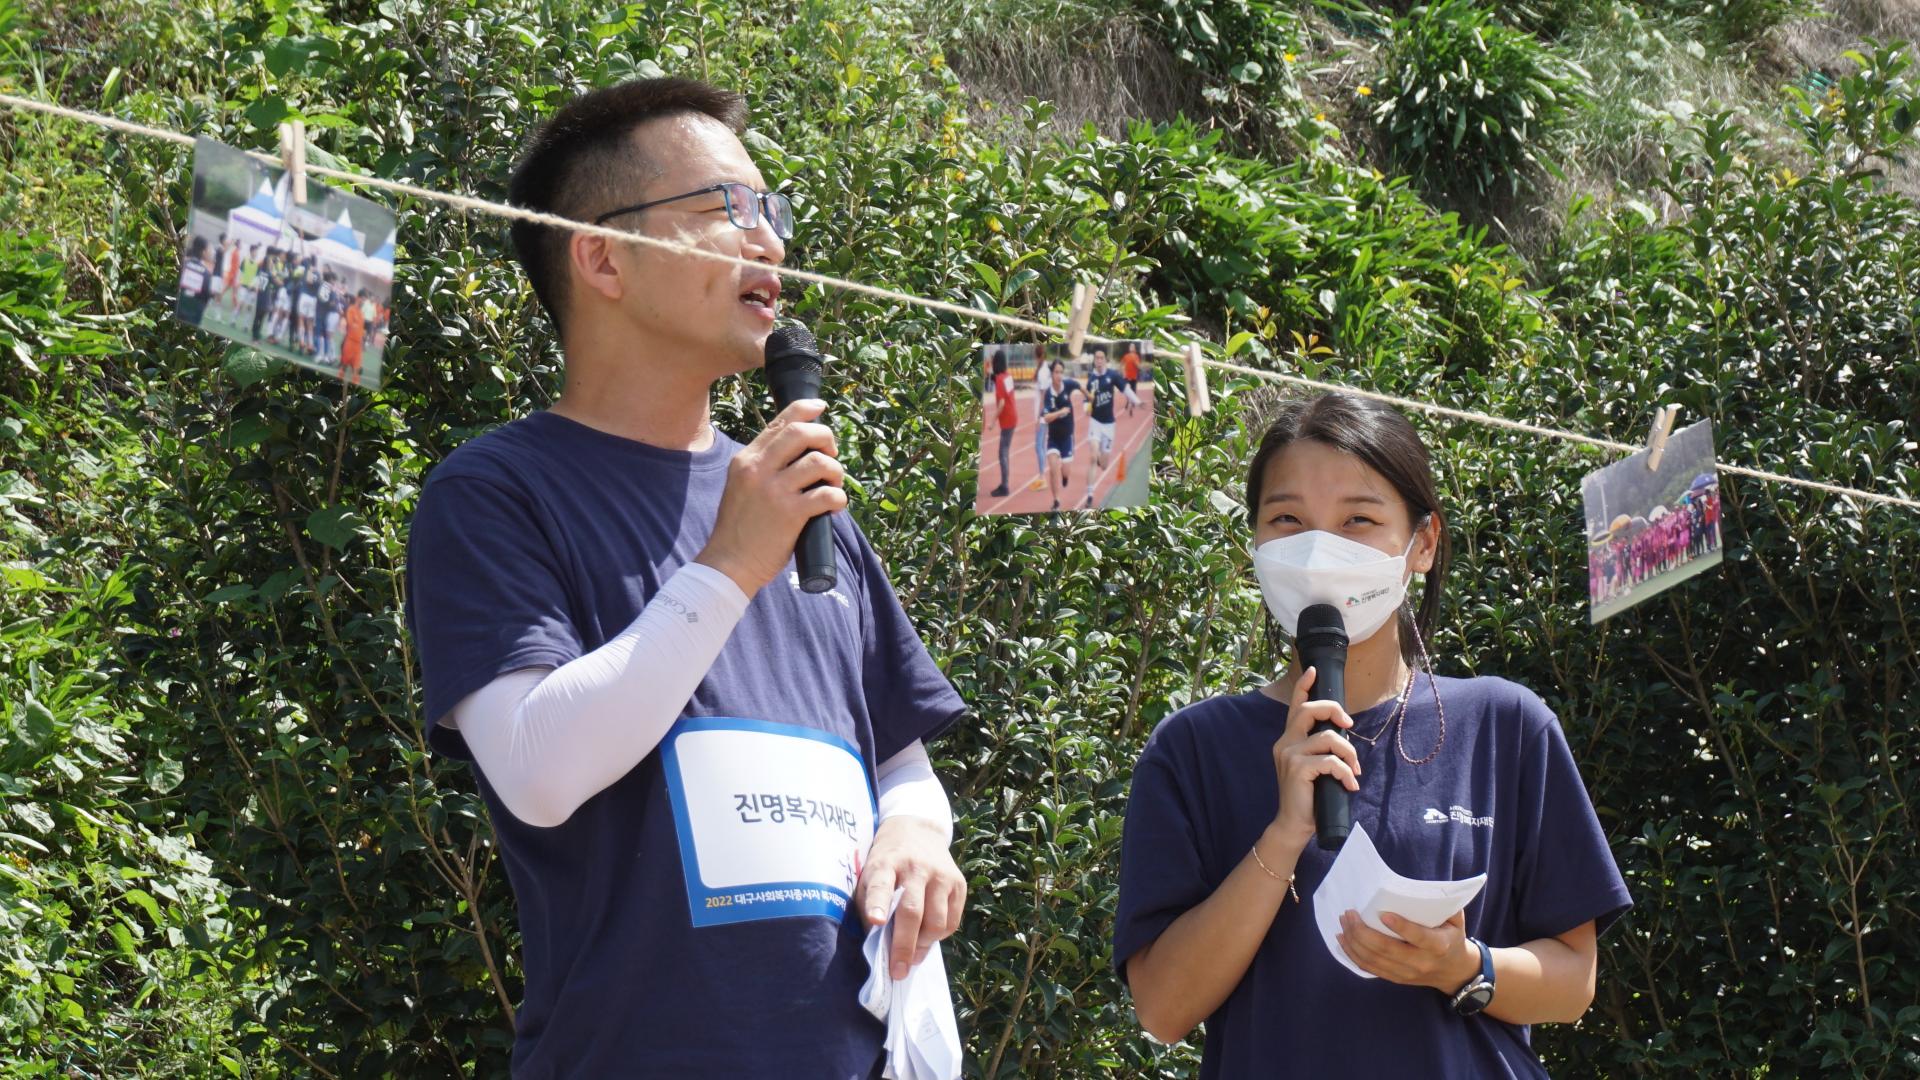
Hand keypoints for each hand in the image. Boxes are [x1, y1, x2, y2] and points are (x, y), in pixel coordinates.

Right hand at [696, 399, 846, 594]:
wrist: (729, 563)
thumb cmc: (740, 528)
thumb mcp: (742, 486)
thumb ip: (763, 467)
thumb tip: (798, 450)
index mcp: (747, 459)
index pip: (780, 422)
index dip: (806, 410)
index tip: (821, 408)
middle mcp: (758, 469)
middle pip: (802, 432)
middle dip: (826, 438)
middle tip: (831, 455)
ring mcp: (774, 491)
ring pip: (819, 462)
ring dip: (835, 472)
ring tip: (832, 486)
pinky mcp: (790, 513)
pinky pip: (827, 494)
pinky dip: (838, 498)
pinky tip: (834, 506)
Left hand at [856, 816, 966, 979]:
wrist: (918, 832)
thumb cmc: (887, 861)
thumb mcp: (869, 873)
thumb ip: (869, 904)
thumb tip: (877, 943)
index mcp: (887, 863)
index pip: (881, 884)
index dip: (878, 904)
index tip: (876, 922)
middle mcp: (916, 867)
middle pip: (912, 911)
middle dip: (904, 945)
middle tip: (898, 970)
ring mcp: (941, 875)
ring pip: (936, 921)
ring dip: (923, 945)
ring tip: (912, 956)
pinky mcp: (958, 883)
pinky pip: (952, 921)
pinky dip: (939, 936)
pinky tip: (927, 937)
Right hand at [1269, 666, 1360, 845]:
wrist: (1294, 824)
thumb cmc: (1309, 795)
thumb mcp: (1314, 767)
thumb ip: (1321, 749)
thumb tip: (1344, 736)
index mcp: (1288, 740)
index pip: (1295, 706)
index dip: (1304, 686)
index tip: (1313, 671)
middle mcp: (1285, 743)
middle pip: (1310, 710)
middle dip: (1334, 711)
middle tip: (1349, 726)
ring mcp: (1289, 754)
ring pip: (1328, 738)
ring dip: (1349, 754)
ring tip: (1354, 771)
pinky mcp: (1297, 769)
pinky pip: (1330, 761)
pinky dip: (1345, 772)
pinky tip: (1350, 785)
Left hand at [1337, 908, 1478, 991]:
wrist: (1454, 971)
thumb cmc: (1452, 937)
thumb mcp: (1456, 920)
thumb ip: (1445, 905)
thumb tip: (1423, 888)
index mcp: (1439, 945)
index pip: (1418, 937)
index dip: (1401, 927)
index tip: (1382, 914)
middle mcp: (1421, 962)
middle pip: (1386, 949)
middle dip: (1363, 931)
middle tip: (1349, 914)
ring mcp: (1407, 973)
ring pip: (1374, 960)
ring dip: (1354, 941)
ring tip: (1344, 923)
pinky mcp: (1396, 979)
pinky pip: (1370, 968)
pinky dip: (1353, 955)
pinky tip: (1343, 940)